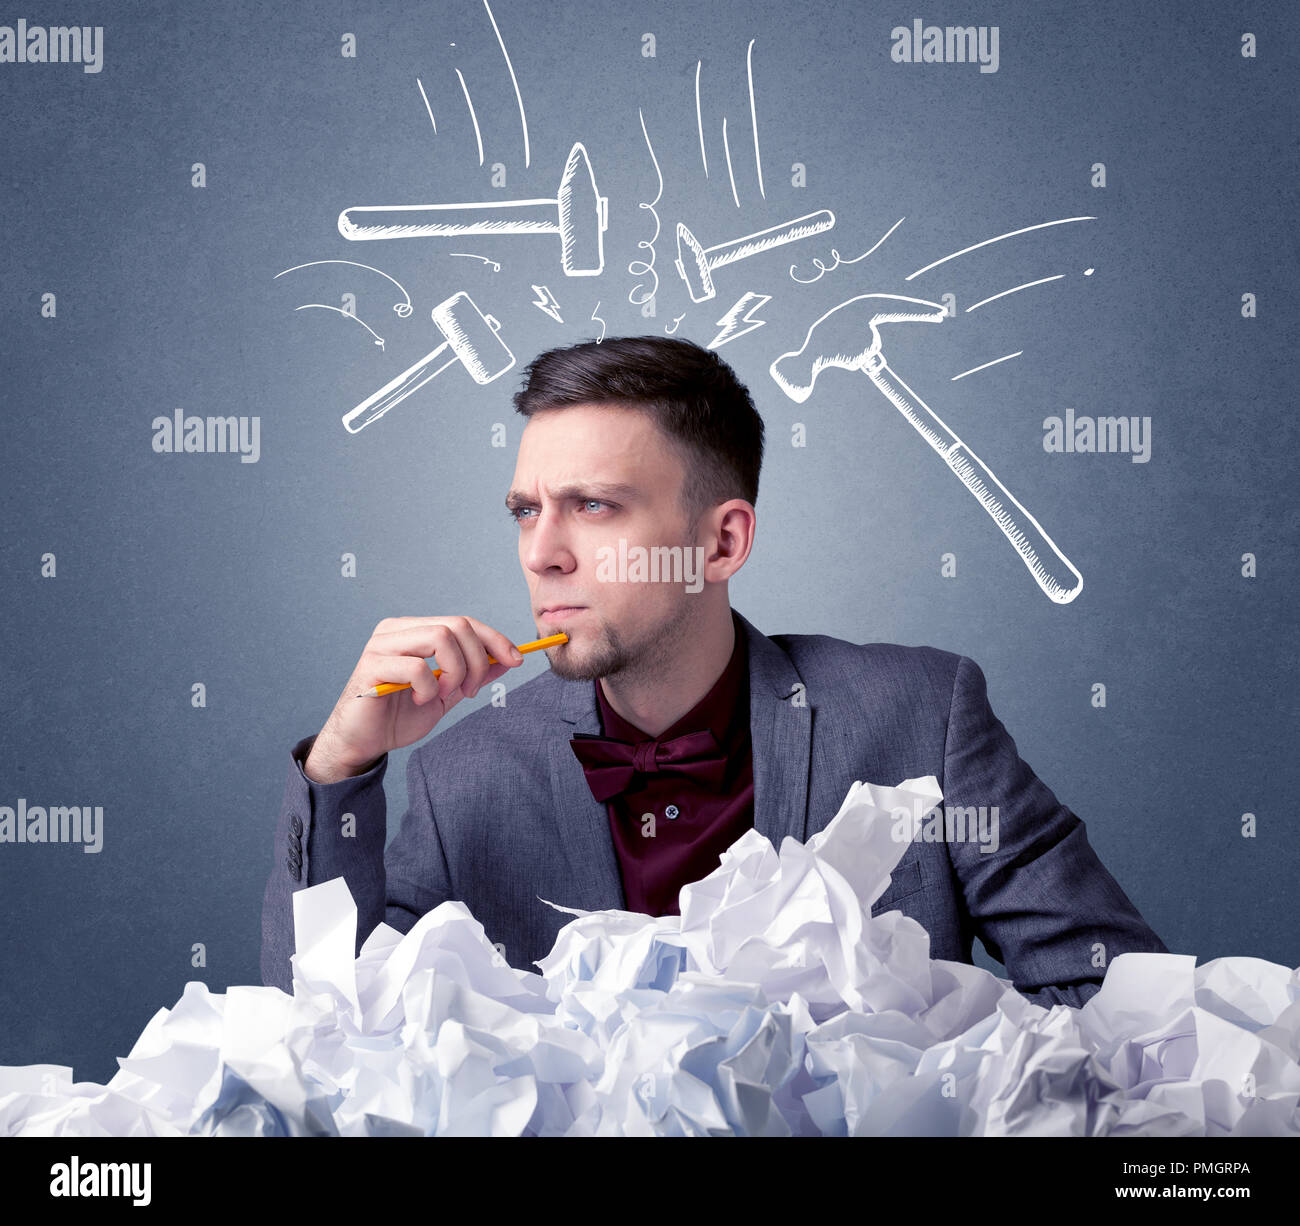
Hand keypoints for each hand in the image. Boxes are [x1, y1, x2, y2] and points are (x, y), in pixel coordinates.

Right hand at [304, 616, 523, 782]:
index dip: (494, 639)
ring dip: (455, 671)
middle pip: (456, 626)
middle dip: (477, 660)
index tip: (516, 660)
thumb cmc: (400, 716)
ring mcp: (381, 645)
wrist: (363, 742)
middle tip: (471, 691)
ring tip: (445, 695)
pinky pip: (416, 667)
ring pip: (439, 637)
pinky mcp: (371, 666)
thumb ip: (473, 675)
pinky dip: (428, 688)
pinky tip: (418, 700)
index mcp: (414, 630)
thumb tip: (507, 659)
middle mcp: (396, 630)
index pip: (463, 622)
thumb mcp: (447, 694)